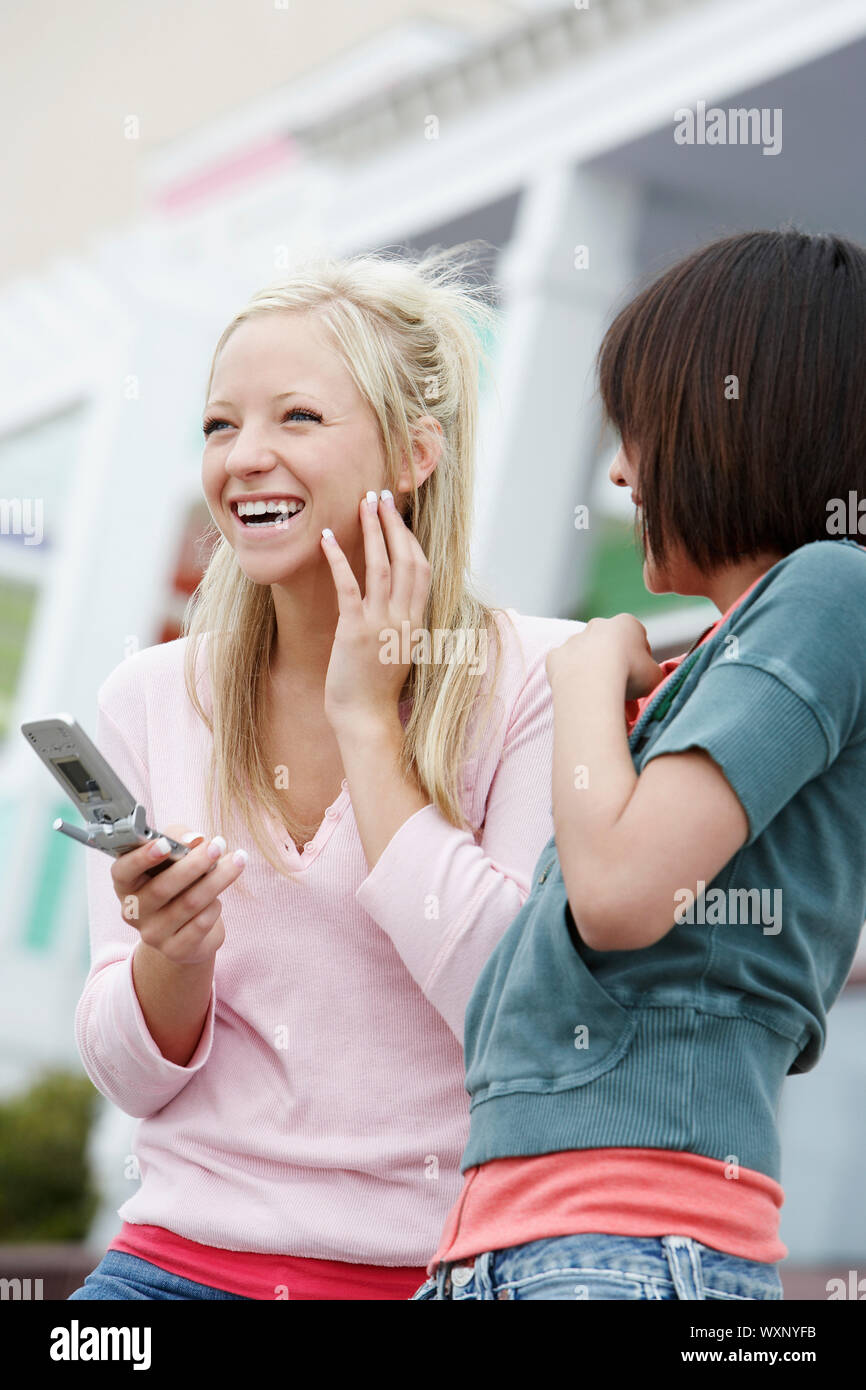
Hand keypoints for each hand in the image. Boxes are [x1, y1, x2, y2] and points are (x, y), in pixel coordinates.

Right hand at [110, 823, 246, 966]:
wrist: (188, 932)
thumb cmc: (178, 882)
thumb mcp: (173, 855)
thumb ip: (179, 839)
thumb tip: (194, 839)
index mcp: (126, 885)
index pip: (122, 872)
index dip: (141, 858)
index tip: (165, 844)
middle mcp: (134, 911)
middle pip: (162, 887)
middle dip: (194, 863)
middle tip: (217, 845)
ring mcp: (153, 934)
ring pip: (189, 903)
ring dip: (217, 879)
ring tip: (237, 860)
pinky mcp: (176, 950)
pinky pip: (201, 924)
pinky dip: (215, 906)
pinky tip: (219, 899)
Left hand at [320, 490, 430, 730]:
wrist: (367, 719)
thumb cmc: (377, 689)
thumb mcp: (398, 650)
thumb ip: (400, 623)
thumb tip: (396, 601)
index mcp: (416, 621)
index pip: (422, 569)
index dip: (411, 538)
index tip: (398, 515)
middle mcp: (404, 618)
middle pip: (407, 559)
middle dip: (394, 524)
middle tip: (381, 496)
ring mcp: (381, 623)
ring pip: (383, 566)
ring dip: (372, 531)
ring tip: (362, 504)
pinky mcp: (356, 631)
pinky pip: (349, 587)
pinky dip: (339, 559)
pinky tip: (326, 538)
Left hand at [546, 614, 664, 701]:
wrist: (592, 681)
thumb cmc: (630, 675)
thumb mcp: (656, 675)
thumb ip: (653, 672)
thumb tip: (647, 677)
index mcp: (627, 623)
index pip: (638, 641)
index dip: (641, 664)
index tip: (640, 681)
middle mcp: (598, 625)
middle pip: (610, 648)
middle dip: (616, 669)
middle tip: (621, 694)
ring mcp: (574, 639)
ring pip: (587, 659)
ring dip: (594, 676)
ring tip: (601, 700)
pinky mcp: (555, 656)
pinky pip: (566, 669)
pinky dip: (572, 680)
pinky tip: (580, 694)